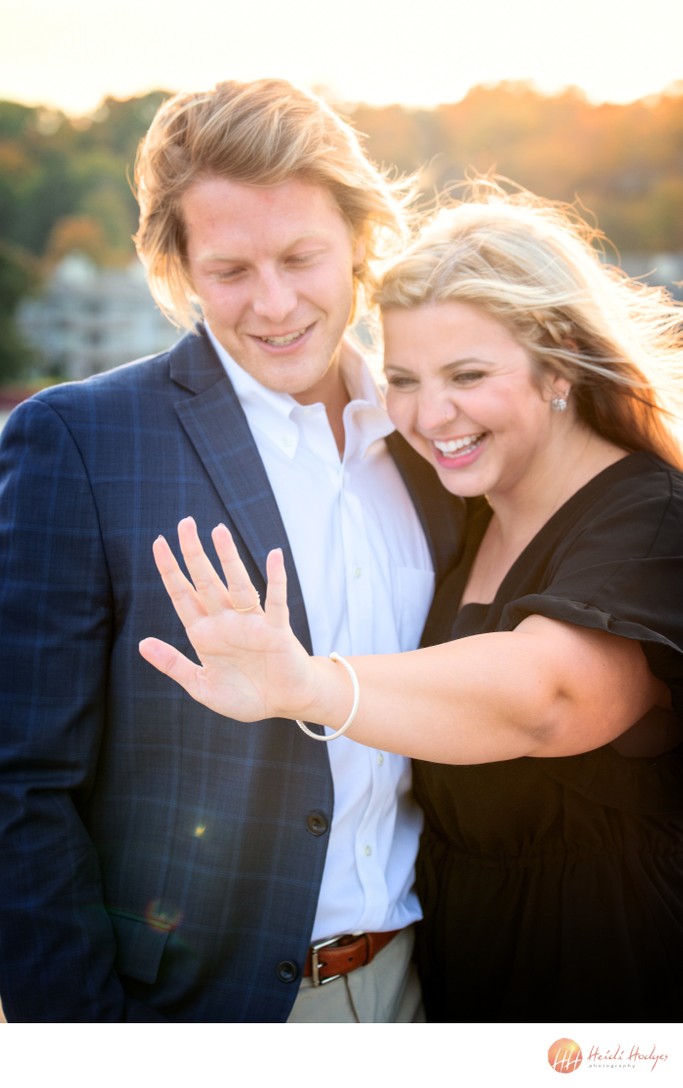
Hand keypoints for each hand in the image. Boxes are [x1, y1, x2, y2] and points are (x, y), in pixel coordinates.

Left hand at [139, 517, 315, 721]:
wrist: (284, 704)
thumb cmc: (246, 696)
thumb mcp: (201, 686)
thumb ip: (173, 665)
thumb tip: (141, 644)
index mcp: (205, 634)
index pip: (182, 595)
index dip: (170, 570)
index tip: (159, 543)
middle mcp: (225, 622)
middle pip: (206, 581)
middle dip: (193, 553)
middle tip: (184, 523)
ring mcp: (251, 624)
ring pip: (237, 585)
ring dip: (228, 558)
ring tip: (218, 531)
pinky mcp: (275, 631)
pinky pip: (275, 601)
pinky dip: (275, 579)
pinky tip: (273, 556)